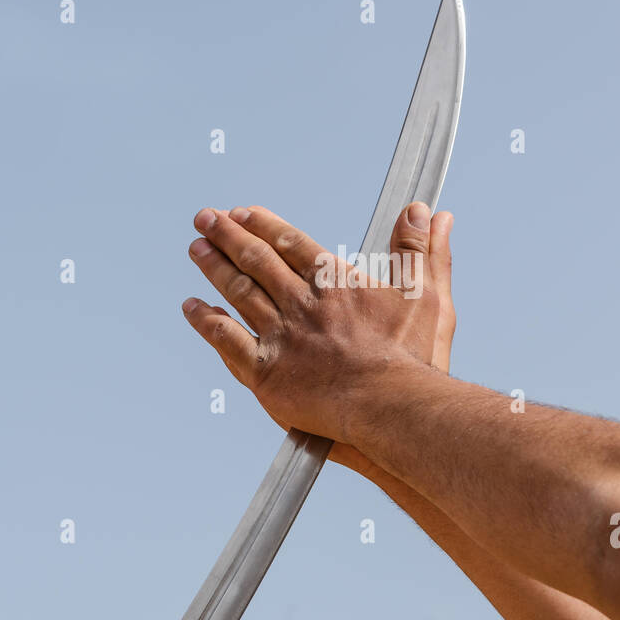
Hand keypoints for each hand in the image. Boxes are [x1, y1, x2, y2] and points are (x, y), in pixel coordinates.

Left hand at [182, 202, 452, 442]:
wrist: (391, 408)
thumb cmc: (413, 359)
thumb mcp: (427, 294)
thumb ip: (421, 250)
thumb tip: (425, 212)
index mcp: (335, 282)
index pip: (290, 242)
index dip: (263, 223)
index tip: (242, 212)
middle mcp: (302, 303)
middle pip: (257, 260)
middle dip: (227, 235)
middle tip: (205, 218)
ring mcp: (281, 337)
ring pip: (238, 292)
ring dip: (214, 266)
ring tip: (196, 248)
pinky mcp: (267, 373)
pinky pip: (227, 341)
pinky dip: (206, 321)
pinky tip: (192, 307)